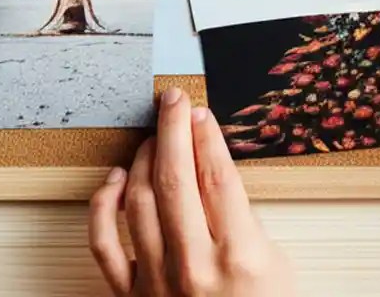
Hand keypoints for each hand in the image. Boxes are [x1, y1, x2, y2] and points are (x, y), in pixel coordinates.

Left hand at [89, 88, 296, 296]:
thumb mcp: (276, 266)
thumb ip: (246, 219)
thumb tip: (213, 167)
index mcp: (239, 256)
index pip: (217, 175)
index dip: (207, 135)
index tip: (201, 113)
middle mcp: (194, 266)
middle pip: (176, 177)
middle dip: (173, 129)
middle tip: (172, 102)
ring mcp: (157, 280)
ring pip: (139, 200)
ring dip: (144, 158)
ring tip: (154, 138)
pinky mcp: (130, 296)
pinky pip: (103, 240)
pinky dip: (104, 203)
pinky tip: (116, 178)